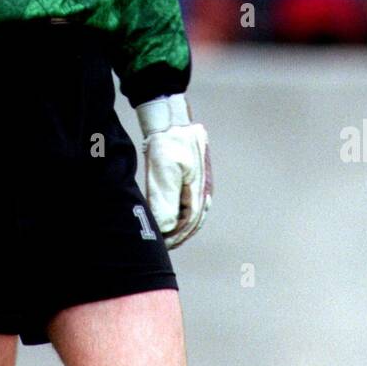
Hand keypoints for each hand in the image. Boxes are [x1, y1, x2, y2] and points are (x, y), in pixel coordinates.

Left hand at [136, 95, 211, 248]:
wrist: (171, 120)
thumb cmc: (168, 143)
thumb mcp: (164, 172)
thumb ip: (165, 200)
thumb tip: (166, 227)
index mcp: (199, 189)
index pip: (190, 222)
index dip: (176, 236)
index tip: (163, 244)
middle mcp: (203, 189)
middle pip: (194, 220)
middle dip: (180, 235)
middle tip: (164, 245)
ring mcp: (200, 183)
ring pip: (193, 213)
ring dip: (181, 226)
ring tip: (167, 236)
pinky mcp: (193, 178)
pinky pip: (189, 203)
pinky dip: (181, 214)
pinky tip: (170, 218)